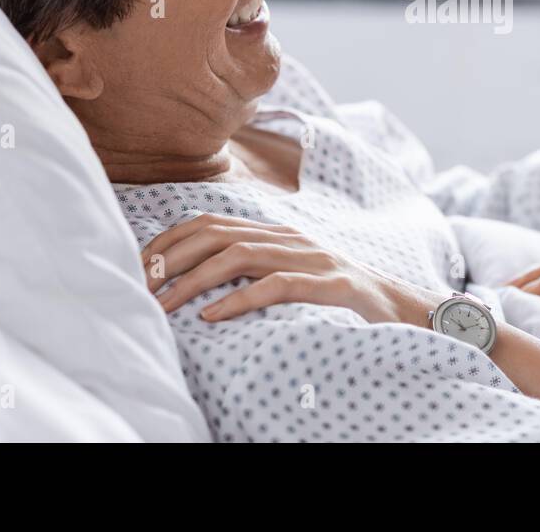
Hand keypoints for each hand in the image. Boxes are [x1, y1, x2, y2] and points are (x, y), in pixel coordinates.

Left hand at [140, 214, 436, 324]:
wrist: (402, 309)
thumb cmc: (337, 300)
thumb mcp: (290, 277)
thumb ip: (252, 271)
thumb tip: (195, 283)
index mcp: (274, 233)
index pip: (209, 223)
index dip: (169, 240)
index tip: (138, 267)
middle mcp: (288, 238)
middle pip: (216, 234)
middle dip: (171, 258)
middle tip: (140, 286)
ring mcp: (310, 258)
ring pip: (239, 257)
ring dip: (194, 280)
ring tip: (165, 304)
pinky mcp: (329, 284)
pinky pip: (277, 285)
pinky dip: (239, 299)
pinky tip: (212, 316)